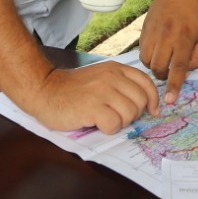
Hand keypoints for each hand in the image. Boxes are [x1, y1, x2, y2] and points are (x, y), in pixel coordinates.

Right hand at [21, 62, 160, 133]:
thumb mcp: (99, 78)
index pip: (146, 82)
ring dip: (119, 122)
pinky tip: (96, 123)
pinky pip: (114, 124)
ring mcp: (102, 91)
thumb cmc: (72, 90)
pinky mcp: (93, 106)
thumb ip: (120, 85)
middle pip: (140, 101)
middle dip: (132, 114)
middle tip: (116, 116)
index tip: (152, 111)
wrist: (44, 91)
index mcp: (115, 69)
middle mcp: (111, 77)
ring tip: (103, 119)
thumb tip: (146, 105)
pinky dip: (108, 129)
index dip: (153, 99)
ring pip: (130, 114)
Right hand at [138, 0, 197, 104]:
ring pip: (147, 61)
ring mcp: (153, 31)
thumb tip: (185, 73)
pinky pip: (141, 52)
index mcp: (185, 36)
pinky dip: (148, 57)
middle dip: (163, 76)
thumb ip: (196, 56)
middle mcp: (167, 34)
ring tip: (163, 60)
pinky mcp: (144, 29)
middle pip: (159, 67)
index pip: (178, 66)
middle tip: (171, 71)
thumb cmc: (196, 11)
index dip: (174, 85)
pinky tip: (157, 50)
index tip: (170, 101)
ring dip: (155, 67)